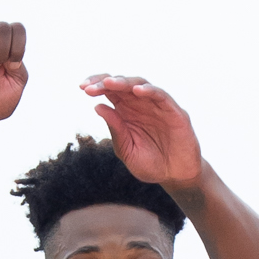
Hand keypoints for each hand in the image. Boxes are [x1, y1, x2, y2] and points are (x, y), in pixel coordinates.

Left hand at [80, 74, 202, 186]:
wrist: (176, 176)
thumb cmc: (151, 164)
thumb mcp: (128, 151)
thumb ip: (115, 131)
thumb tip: (97, 107)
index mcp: (126, 112)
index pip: (109, 92)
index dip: (96, 86)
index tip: (82, 88)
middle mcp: (140, 105)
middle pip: (121, 84)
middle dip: (105, 83)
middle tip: (90, 87)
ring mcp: (157, 106)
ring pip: (139, 84)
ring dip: (124, 82)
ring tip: (109, 84)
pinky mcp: (174, 111)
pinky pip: (161, 96)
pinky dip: (150, 91)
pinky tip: (137, 91)